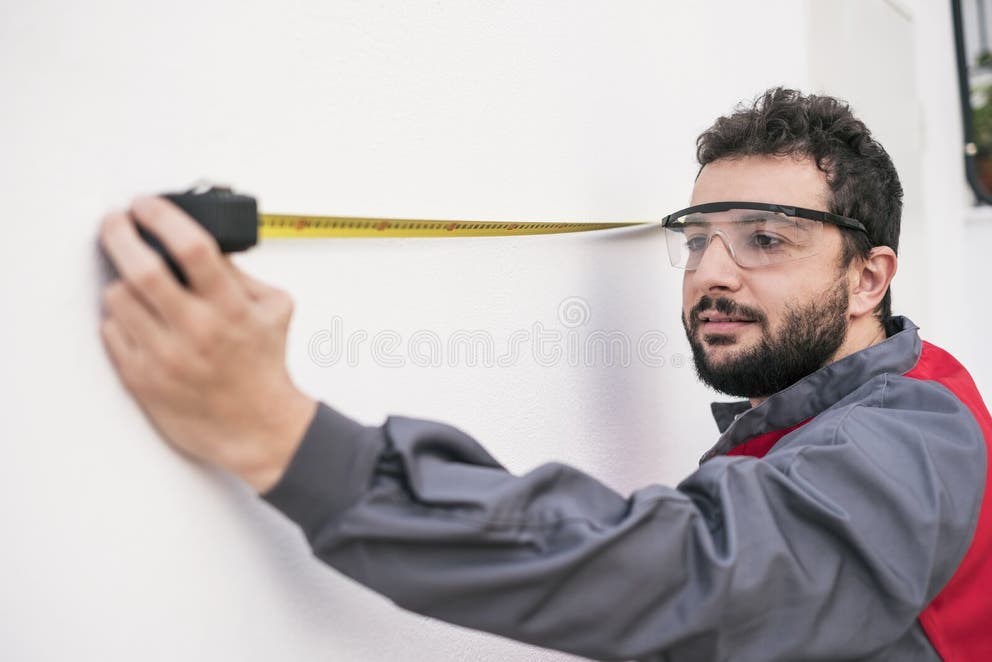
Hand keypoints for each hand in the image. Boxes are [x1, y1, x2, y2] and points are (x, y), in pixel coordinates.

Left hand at [99, 196, 317, 492]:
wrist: (257, 427)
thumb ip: (241, 273)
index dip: (161, 216)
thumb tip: (203, 241)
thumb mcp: (274, 310)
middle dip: (119, 233)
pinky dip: (121, 318)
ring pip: (118, 297)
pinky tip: (140, 320)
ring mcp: (164, 357)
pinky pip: (112, 330)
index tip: (145, 205)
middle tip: (116, 221)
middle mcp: (196, 331)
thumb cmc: (263, 366)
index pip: (192, 247)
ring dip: (122, 281)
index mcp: (230, 308)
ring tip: (136, 283)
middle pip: (141, 268)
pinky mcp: (141, 378)